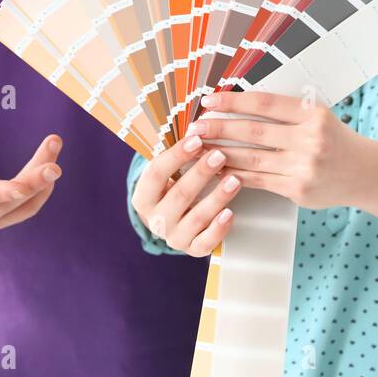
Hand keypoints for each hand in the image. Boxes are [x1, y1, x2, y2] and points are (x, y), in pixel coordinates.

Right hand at [130, 131, 242, 256]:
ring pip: (196, 218)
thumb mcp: (167, 172)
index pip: (156, 173)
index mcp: (143, 197)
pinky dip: (218, 228)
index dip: (177, 156)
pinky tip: (230, 213)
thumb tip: (198, 127)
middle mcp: (155, 220)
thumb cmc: (172, 187)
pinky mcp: (192, 249)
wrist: (172, 220)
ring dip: (217, 197)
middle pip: (178, 195)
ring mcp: (173, 237)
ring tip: (234, 180)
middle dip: (201, 174)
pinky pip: (206, 242)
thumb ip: (178, 154)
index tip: (197, 139)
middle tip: (220, 155)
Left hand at [188, 90, 366, 209]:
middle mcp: (310, 140)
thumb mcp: (317, 116)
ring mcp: (303, 167)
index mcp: (312, 114)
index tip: (210, 100)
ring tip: (199, 149)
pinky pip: (258, 180)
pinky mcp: (297, 189)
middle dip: (219, 128)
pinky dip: (234, 175)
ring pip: (251, 159)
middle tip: (195, 126)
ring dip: (220, 153)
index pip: (265, 104)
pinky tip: (217, 170)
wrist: (364, 174)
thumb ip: (286, 112)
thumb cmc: (335, 140)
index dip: (234, 101)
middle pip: (254, 132)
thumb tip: (239, 105)